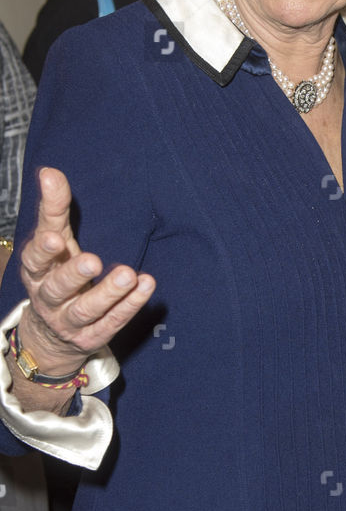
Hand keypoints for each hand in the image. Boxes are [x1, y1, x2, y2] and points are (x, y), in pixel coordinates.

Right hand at [14, 167, 155, 376]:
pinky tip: (146, 286)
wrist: (52, 333)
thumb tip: (50, 172)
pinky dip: (130, 306)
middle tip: (94, 261)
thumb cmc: (56, 272)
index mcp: (35, 273)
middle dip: (74, 275)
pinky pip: (112, 323)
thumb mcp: (53, 241)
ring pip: (86, 310)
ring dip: (108, 293)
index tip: (54, 239)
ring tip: (129, 274)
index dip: (42, 251)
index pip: (34, 261)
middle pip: (57, 288)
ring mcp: (69, 322)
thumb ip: (53, 210)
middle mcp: (48, 299)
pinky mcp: (92, 337)